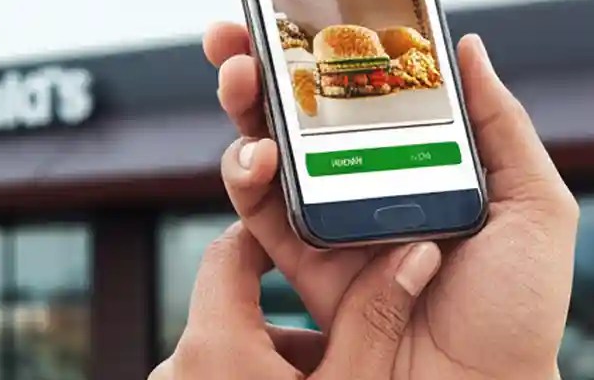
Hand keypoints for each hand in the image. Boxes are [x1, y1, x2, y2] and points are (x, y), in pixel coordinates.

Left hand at [149, 222, 441, 378]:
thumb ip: (376, 322)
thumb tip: (416, 253)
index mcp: (212, 345)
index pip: (230, 248)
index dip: (276, 228)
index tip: (320, 228)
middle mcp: (178, 367)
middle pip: (238, 303)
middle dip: (293, 313)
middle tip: (343, 331)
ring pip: (233, 349)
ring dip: (280, 355)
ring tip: (335, 374)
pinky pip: (223, 379)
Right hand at [205, 24, 578, 379]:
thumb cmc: (522, 308)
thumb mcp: (535, 206)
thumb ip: (501, 126)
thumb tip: (466, 44)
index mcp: (421, 162)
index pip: (365, 91)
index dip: (328, 49)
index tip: (298, 6)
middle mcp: (370, 187)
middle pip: (302, 115)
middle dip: (261, 67)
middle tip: (237, 34)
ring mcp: (333, 226)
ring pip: (268, 157)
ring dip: (245, 114)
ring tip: (244, 86)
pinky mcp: (304, 271)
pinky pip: (259, 220)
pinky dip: (247, 183)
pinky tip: (256, 159)